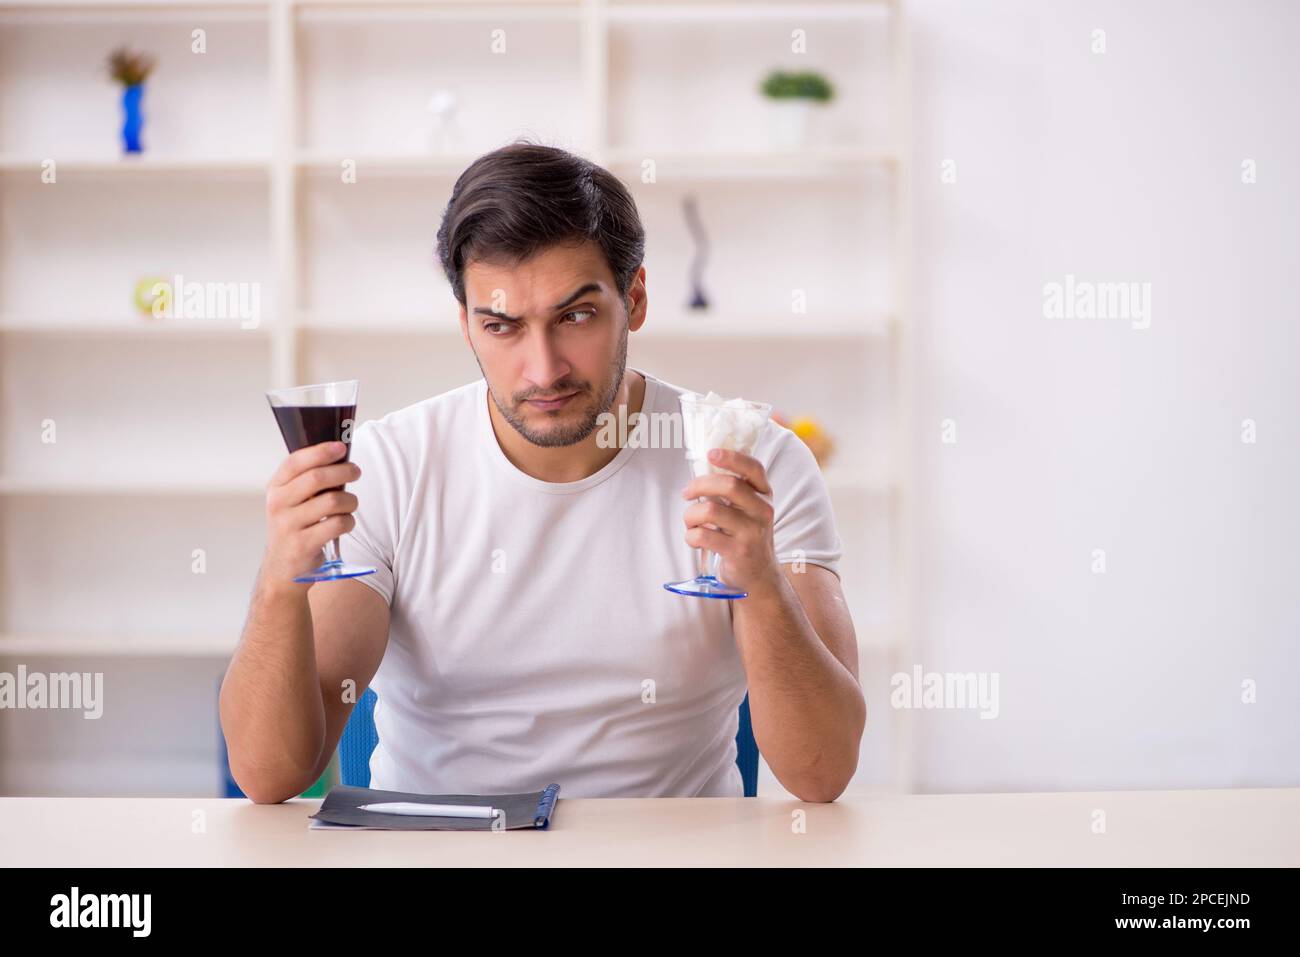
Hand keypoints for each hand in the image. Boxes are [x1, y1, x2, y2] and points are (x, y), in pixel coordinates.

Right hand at [262, 440, 361, 588]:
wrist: (283, 567)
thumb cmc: (296, 526)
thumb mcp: (292, 500)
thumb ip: (309, 480)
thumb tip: (341, 455)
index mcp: (276, 488)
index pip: (295, 461)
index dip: (320, 451)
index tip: (341, 447)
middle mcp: (278, 504)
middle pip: (317, 478)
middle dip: (343, 471)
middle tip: (356, 471)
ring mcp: (288, 525)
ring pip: (333, 501)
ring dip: (350, 501)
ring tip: (350, 504)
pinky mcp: (303, 544)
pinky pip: (338, 524)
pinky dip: (349, 521)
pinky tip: (345, 523)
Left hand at [680, 448, 781, 593]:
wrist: (760, 576)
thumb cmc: (746, 536)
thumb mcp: (748, 510)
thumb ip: (733, 490)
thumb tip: (701, 471)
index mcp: (764, 495)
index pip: (753, 468)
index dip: (731, 457)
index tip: (710, 454)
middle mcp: (762, 511)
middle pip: (728, 485)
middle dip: (699, 485)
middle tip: (687, 493)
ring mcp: (752, 532)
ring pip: (710, 510)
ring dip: (690, 515)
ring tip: (690, 523)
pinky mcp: (738, 552)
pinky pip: (703, 536)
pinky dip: (691, 536)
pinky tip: (695, 540)